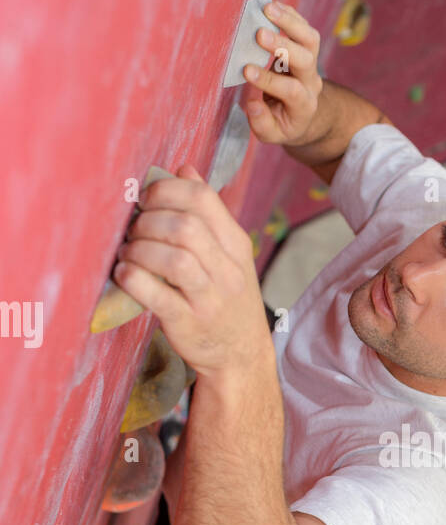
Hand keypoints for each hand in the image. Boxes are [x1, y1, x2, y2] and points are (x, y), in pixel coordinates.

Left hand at [113, 166, 272, 379]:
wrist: (241, 355)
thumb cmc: (227, 299)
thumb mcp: (229, 254)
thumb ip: (208, 213)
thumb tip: (184, 168)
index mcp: (236, 245)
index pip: (203, 199)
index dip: (166, 190)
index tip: (146, 199)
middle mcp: (227, 270)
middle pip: (186, 226)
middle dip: (148, 221)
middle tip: (133, 230)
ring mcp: (209, 299)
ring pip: (174, 259)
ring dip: (140, 249)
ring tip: (128, 253)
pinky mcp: (188, 323)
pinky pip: (157, 296)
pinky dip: (135, 279)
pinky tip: (125, 274)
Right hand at [243, 2, 322, 146]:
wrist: (304, 113)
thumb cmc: (282, 122)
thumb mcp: (273, 134)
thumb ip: (262, 123)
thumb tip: (252, 103)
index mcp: (303, 104)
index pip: (290, 90)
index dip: (268, 80)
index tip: (246, 71)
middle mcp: (311, 80)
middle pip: (306, 59)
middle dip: (283, 45)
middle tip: (259, 34)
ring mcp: (312, 61)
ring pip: (310, 38)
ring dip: (289, 21)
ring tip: (267, 9)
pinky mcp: (307, 46)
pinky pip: (303, 26)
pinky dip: (289, 13)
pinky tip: (272, 5)